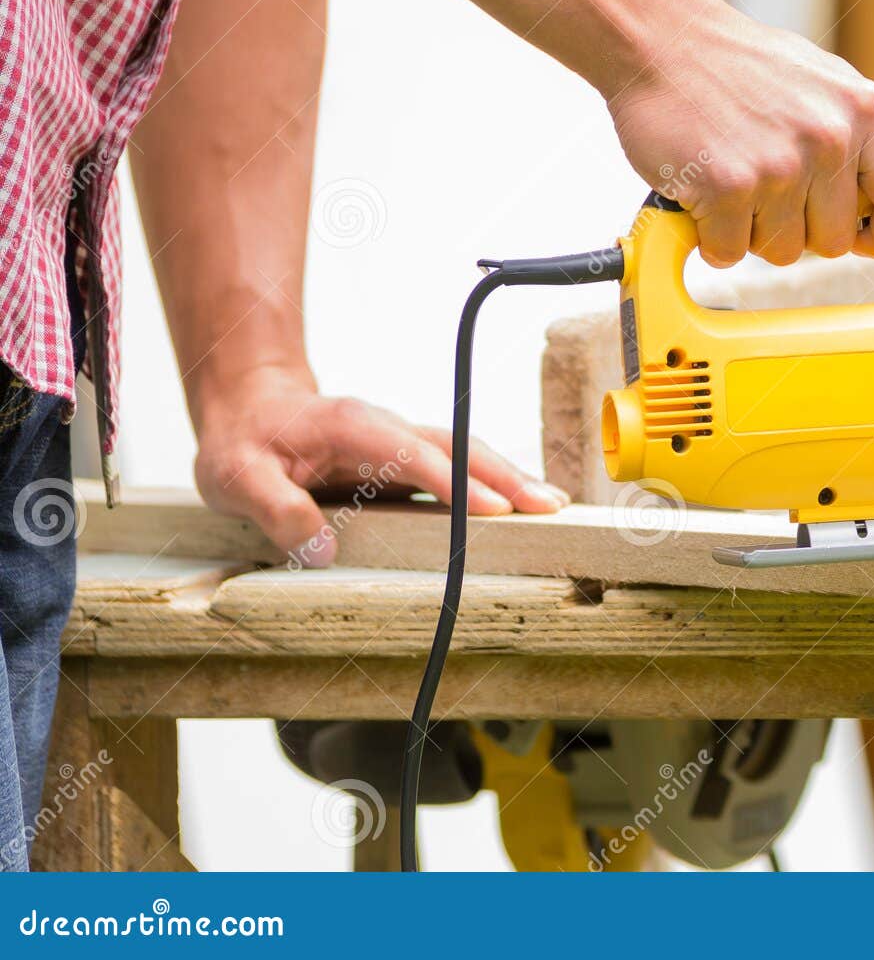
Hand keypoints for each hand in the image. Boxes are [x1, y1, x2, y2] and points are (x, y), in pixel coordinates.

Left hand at [191, 367, 566, 566]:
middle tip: (548, 505)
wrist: (250, 409)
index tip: (491, 508)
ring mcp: (400, 444)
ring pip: (465, 454)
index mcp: (351, 426)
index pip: (411, 453)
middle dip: (504, 475)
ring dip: (509, 478)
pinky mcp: (406, 463)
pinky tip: (520, 505)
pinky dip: (492, 485)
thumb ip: (277, 510)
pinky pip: (456, 469)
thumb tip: (322, 550)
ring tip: (551, 505)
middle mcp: (386, 429)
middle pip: (456, 446)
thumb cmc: (243, 442)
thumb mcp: (236, 478)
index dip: (453, 480)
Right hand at [607, 2, 873, 267]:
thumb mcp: (820, 83)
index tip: (859, 240)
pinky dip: (709, 235)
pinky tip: (702, 192)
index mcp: (862, 111)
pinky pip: (729, 252)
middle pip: (834, 243)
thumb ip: (852, 136)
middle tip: (766, 193)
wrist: (661, 38)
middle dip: (798, 231)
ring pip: (782, 253)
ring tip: (732, 180)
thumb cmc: (733, 63)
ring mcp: (779, 165)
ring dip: (751, 232)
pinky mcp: (728, 187)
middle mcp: (829, 138)